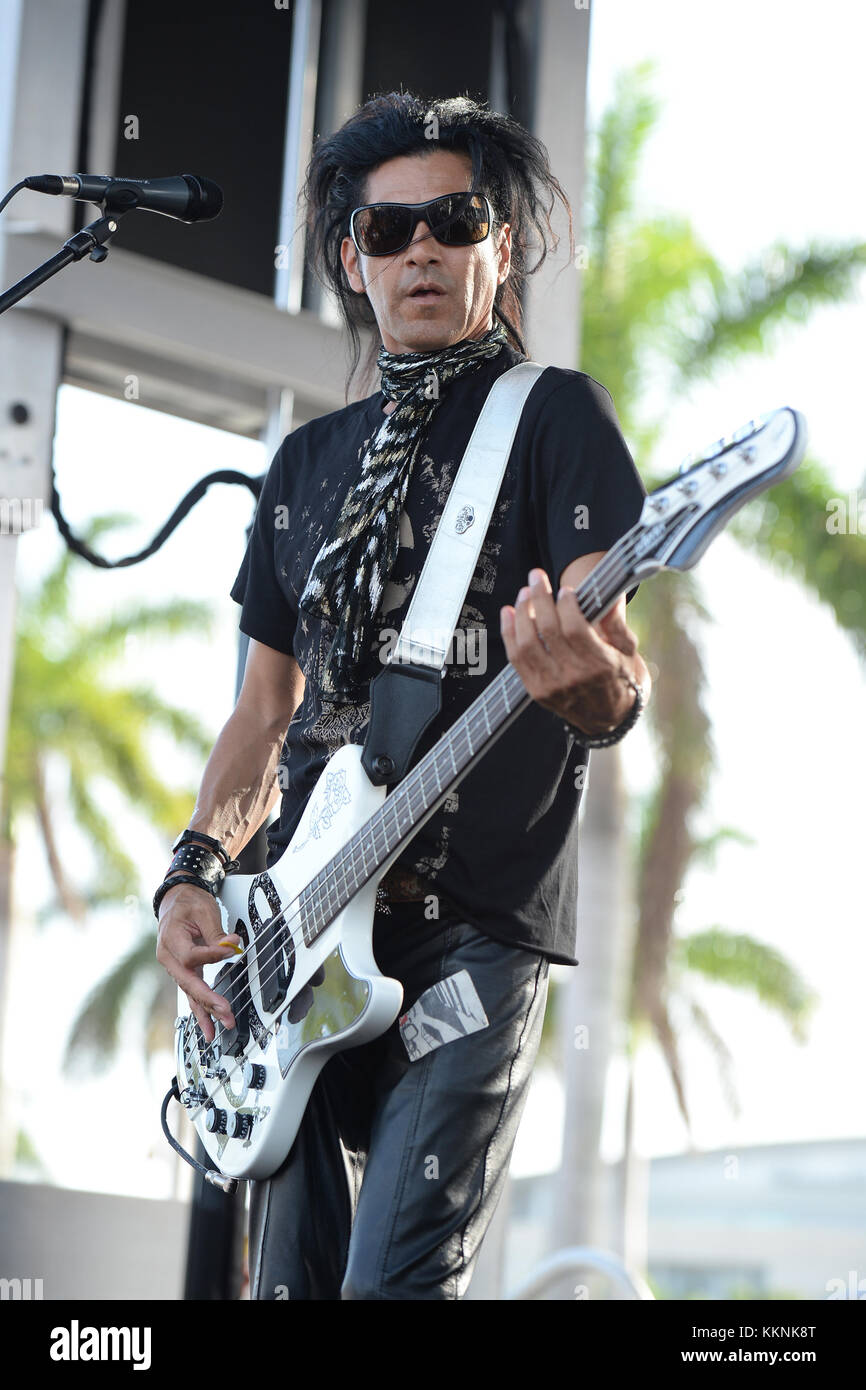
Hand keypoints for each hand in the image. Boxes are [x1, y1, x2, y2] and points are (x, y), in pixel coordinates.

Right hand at [156, 882, 241, 1042]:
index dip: (211, 955)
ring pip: (190, 993)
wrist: (176, 900)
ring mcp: (175, 967)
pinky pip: (191, 993)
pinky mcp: (184, 972)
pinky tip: (207, 1027)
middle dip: (208, 1000)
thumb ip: (217, 932)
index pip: (191, 955)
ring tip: (215, 1031)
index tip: (229, 951)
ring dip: (205, 1012)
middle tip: (225, 1012)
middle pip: (188, 982)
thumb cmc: (188, 904)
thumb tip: (232, 944)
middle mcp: (169, 957)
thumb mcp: (204, 911)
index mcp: (171, 939)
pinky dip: (200, 1010)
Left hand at [499, 567, 644, 735]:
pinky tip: (509, 613)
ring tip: (524, 593)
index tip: (566, 590)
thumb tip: (611, 596)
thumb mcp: (628, 651)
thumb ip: (616, 623)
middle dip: (540, 598)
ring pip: (527, 643)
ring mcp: (551, 686)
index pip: (574, 629)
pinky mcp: (536, 691)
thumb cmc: (621, 679)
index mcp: (600, 666)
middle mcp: (573, 677)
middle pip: (548, 631)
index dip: (566, 605)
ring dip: (521, 613)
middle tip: (537, 577)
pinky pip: (516, 658)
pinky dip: (509, 633)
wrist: (610, 719)